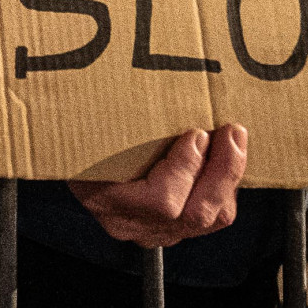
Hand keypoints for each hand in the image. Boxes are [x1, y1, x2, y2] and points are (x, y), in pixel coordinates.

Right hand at [70, 125, 248, 247]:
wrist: (74, 162)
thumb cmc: (79, 136)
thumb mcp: (88, 126)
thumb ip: (113, 117)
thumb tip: (141, 75)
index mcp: (105, 199)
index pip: (161, 202)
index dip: (186, 169)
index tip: (196, 133)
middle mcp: (131, 223)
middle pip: (193, 214)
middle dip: (222, 171)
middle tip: (231, 132)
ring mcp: (154, 232)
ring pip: (210, 219)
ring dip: (229, 178)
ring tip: (234, 141)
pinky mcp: (173, 231)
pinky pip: (212, 218)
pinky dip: (225, 188)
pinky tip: (225, 161)